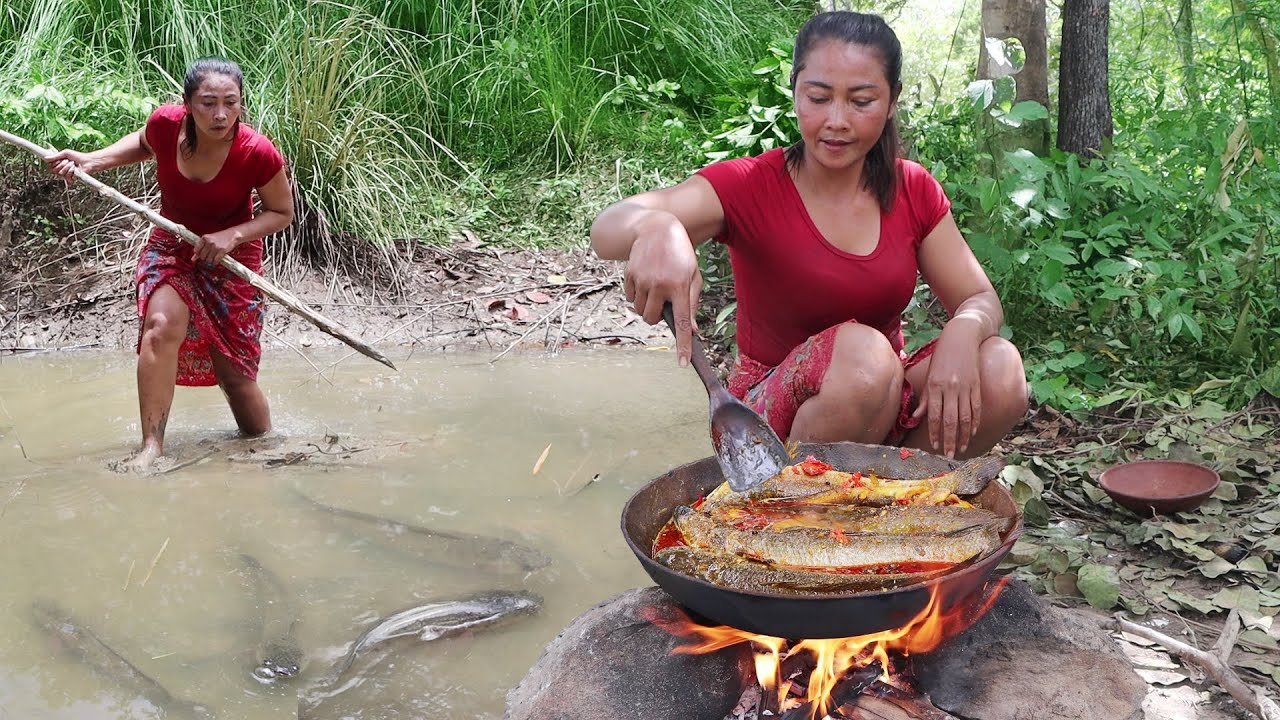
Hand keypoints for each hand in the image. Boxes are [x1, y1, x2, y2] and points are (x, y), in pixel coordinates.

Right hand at [45, 149, 95, 182]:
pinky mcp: (71, 179)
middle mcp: (61, 170)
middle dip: (62, 164)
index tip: (59, 159)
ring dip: (68, 167)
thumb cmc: (78, 156)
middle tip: (68, 161)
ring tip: (73, 164)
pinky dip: (72, 172)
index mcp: (58, 164)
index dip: (53, 163)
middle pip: (54, 170)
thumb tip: (46, 158)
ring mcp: (66, 175)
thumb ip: (55, 156)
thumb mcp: (65, 153)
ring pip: (61, 173)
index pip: (50, 166)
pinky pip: (67, 178)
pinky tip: (75, 170)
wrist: (88, 161)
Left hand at [194, 229, 240, 265]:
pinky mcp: (222, 250)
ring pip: (209, 259)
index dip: (199, 254)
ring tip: (214, 257)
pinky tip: (217, 260)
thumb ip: (200, 248)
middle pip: (202, 256)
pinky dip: (216, 262)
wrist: (232, 235)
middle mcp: (209, 242)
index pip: (196, 250)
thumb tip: (193, 259)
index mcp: (204, 238)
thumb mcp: (209, 240)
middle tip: (209, 256)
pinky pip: (216, 260)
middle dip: (205, 258)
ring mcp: (215, 246)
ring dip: (211, 261)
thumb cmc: (220, 237)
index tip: (201, 255)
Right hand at [622, 217, 700, 365]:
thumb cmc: (680, 254)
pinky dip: (637, 296)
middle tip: (663, 303)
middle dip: (657, 317)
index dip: (682, 345)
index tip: (682, 363)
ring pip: (640, 311)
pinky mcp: (629, 275)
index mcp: (680, 286)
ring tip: (655, 287)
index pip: (682, 323)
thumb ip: (692, 303)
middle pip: (652, 319)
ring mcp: (643, 280)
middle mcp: (660, 285)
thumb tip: (691, 331)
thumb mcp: (693, 275)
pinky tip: (645, 280)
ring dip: (647, 306)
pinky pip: (630, 298)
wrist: (657, 228)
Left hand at [912, 318, 983, 457]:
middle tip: (948, 455)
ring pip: (966, 417)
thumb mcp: (929, 374)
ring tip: (961, 449)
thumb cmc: (942, 356)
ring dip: (964, 435)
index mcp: (935, 386)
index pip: (934, 416)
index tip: (935, 446)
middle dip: (950, 440)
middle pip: (951, 420)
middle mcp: (951, 388)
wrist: (962, 337)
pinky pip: (976, 408)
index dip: (935, 433)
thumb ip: (925, 398)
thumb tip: (916, 418)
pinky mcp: (977, 385)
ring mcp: (965, 387)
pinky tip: (973, 432)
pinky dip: (975, 421)